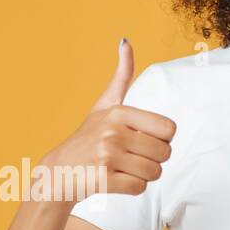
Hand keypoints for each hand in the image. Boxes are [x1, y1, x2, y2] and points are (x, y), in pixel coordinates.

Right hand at [40, 39, 176, 200]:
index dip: (161, 139)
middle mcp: (112, 133)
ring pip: (154, 173)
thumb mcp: (104, 105)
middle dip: (154, 160)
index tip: (143, 140)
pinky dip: (132, 188)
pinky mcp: (103, 180)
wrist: (59, 171)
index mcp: (119, 112)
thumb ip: (121, 76)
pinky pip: (139, 188)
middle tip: (132, 158)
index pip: (169, 129)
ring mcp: (107, 157)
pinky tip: (116, 180)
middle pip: (164, 153)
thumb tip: (125, 41)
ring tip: (123, 169)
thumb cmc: (87, 138)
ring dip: (144, 175)